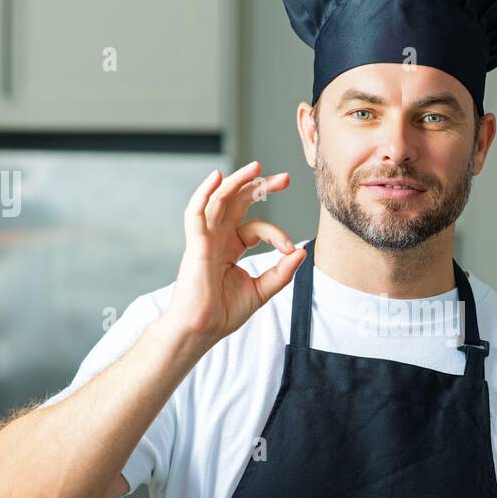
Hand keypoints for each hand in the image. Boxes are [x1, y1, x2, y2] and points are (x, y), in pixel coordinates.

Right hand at [158, 161, 304, 346]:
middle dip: (259, 187)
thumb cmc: (224, 313)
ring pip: (219, 200)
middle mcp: (217, 238)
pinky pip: (196, 213)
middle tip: (283, 178)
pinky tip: (216, 177)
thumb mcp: (261, 290)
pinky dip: (204, 193)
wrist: (202, 330)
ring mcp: (205, 239)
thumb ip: (281, 272)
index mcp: (230, 246)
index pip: (255, 227)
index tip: (287, 249)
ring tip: (256, 167)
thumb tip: (300, 252)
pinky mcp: (195, 245)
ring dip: (237, 182)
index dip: (275, 233)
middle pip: (237, 202)